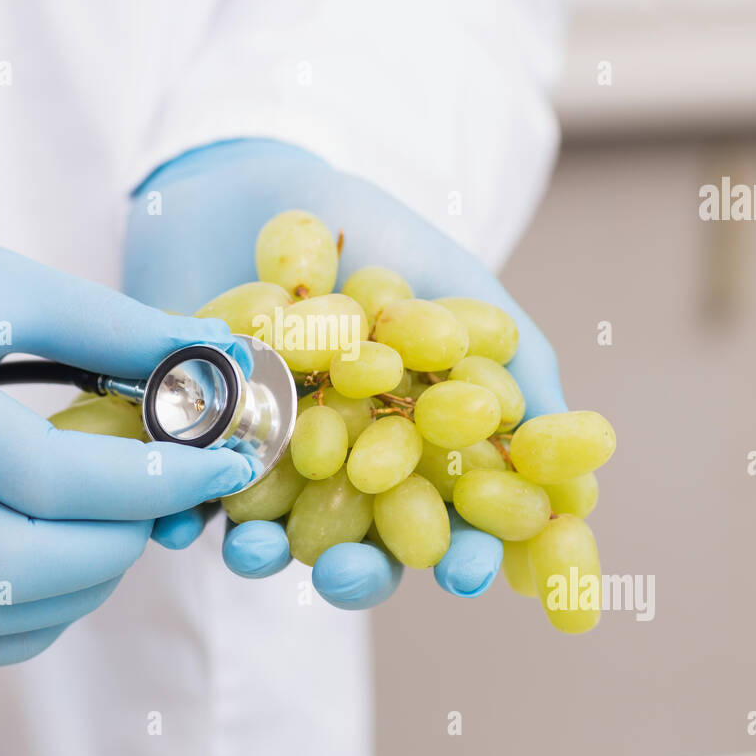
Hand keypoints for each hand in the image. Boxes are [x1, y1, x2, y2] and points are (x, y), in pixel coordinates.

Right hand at [0, 196, 253, 664]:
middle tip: (166, 495)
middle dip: (125, 539)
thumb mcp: (2, 282)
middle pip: (26, 568)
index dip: (163, 478)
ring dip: (83, 588)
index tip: (229, 462)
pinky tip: (65, 579)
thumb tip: (212, 355)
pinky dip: (22, 627)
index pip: (62, 479)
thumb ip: (113, 329)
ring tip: (120, 528)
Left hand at [124, 139, 565, 607]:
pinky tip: (172, 521)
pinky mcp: (191, 433)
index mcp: (407, 447)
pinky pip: (178, 487)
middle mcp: (337, 466)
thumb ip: (521, 374)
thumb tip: (583, 475)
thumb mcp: (463, 292)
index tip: (468, 573)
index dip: (459, 553)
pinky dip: (172, 511)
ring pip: (266, 531)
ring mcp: (262, 454)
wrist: (258, 179)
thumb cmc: (376, 234)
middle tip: (346, 576)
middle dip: (354, 572)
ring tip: (255, 551)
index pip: (441, 522)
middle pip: (355, 545)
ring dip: (260, 554)